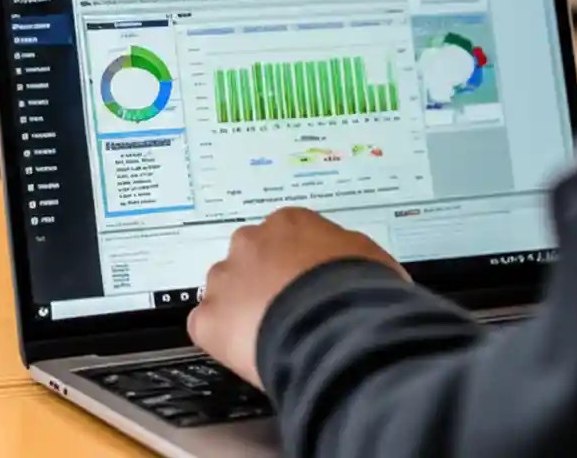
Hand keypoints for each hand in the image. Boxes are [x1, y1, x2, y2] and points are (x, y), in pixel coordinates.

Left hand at [188, 207, 407, 388]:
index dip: (294, 265)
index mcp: (289, 223)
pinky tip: (250, 353)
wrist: (336, 327)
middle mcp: (250, 242)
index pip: (283, 237)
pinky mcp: (208, 319)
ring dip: (241, 310)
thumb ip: (343, 252)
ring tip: (270, 336)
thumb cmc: (359, 291)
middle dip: (263, 283)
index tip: (304, 284)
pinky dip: (224, 341)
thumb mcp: (368, 256)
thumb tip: (343, 262)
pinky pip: (207, 327)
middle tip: (286, 311)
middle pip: (248, 260)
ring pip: (224, 292)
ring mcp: (224, 279)